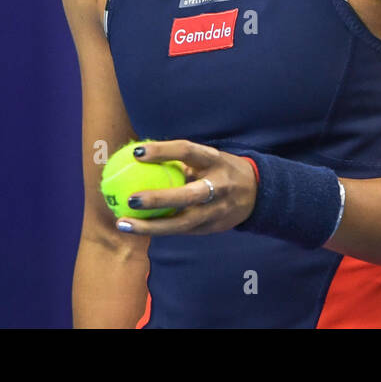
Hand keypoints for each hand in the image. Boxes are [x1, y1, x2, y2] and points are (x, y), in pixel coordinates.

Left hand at [115, 139, 257, 236]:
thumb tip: (138, 153)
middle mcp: (220, 187)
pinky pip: (181, 230)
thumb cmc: (220, 170)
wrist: (258, 193)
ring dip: (150, 226)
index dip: (163, 151)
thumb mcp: (208, 158)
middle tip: (130, 199)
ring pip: (182, 223)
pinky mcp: (212, 228)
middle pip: (188, 195)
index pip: (188, 151)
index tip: (136, 152)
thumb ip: (180, 159)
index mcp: (216, 160)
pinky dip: (158, 229)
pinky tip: (136, 228)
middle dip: (159, 199)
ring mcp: (217, 211)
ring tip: (122, 223)